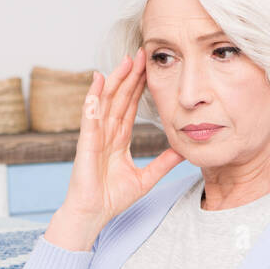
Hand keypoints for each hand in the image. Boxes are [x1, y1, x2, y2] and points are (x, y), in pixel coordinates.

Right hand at [45, 48, 186, 250]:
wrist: (93, 215)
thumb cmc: (111, 199)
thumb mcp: (146, 178)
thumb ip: (163, 163)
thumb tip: (183, 151)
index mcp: (118, 139)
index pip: (130, 106)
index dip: (138, 86)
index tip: (149, 67)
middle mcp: (105, 134)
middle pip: (118, 98)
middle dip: (129, 75)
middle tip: (140, 53)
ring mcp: (94, 138)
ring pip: (105, 103)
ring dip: (113, 81)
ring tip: (124, 62)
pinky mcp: (86, 146)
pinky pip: (89, 121)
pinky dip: (91, 103)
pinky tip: (95, 86)